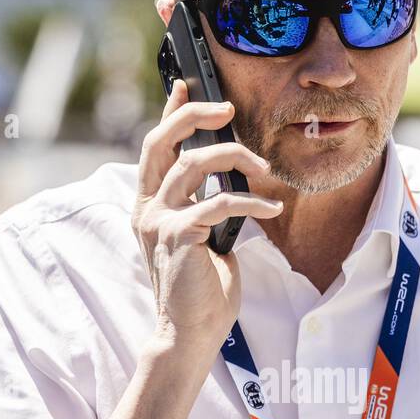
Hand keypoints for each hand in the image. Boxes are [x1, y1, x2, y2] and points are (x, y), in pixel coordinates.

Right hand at [133, 33, 283, 360]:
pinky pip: (218, 203)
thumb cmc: (202, 290)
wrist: (190, 334)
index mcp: (149, 206)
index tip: (186, 84)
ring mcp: (158, 222)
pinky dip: (251, 201)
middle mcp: (147, 209)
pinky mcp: (178, 237)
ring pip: (193, 164)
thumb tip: (230, 177)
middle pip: (160, 142)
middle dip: (192, 115)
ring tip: (266, 168)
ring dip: (235, 157)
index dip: (170, 113)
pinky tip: (272, 207)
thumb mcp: (204, 237)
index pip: (155, 148)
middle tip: (226, 107)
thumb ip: (205, 206)